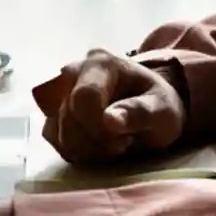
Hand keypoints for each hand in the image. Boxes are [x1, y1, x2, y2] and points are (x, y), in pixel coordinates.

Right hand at [34, 48, 185, 164]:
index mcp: (101, 63)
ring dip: (85, 149)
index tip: (122, 142)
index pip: (84, 96)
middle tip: (121, 145)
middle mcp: (73, 72)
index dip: (98, 127)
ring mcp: (59, 92)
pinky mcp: (53, 113)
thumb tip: (109, 120)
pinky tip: (96, 147)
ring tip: (111, 145)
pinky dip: (75, 151)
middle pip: (68, 117)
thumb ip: (139, 112)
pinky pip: (54, 139)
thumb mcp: (163, 110)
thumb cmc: (158, 106)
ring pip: (57, 131)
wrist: (148, 107)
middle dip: (94, 141)